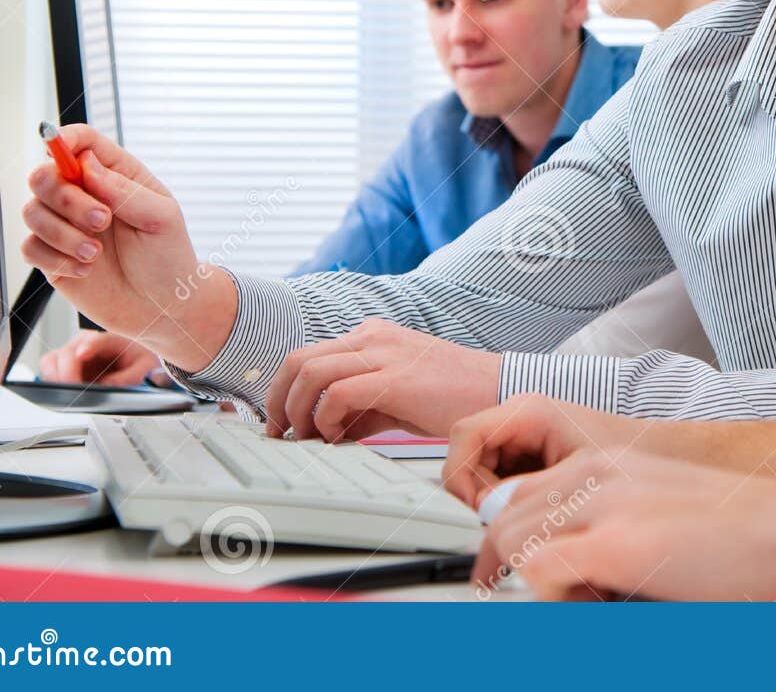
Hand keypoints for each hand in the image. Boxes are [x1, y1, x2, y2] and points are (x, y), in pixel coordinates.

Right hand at [20, 123, 236, 371]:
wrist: (162, 307)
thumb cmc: (168, 257)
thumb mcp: (160, 218)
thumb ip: (124, 190)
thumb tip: (86, 165)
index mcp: (116, 175)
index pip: (80, 141)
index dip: (64, 139)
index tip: (59, 151)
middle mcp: (85, 194)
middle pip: (45, 175)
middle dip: (67, 198)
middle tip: (101, 221)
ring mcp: (65, 224)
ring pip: (32, 211)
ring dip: (62, 233)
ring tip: (95, 254)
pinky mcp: (52, 255)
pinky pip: (29, 247)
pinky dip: (54, 258)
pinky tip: (85, 270)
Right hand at [39, 330, 161, 385]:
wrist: (135, 365)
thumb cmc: (138, 361)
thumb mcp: (145, 367)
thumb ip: (131, 376)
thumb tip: (108, 385)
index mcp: (107, 339)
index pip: (94, 340)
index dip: (87, 346)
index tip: (82, 354)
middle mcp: (84, 345)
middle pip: (65, 353)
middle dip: (67, 372)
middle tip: (75, 389)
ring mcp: (71, 357)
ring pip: (50, 362)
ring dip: (54, 378)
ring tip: (68, 393)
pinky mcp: (63, 370)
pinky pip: (48, 374)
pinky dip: (50, 384)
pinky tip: (63, 394)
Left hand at [262, 319, 501, 440]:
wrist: (498, 391)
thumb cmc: (454, 395)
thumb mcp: (397, 394)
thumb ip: (360, 405)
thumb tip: (325, 429)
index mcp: (371, 335)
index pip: (307, 355)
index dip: (283, 391)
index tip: (280, 423)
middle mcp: (373, 337)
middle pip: (298, 359)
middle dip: (277, 401)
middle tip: (279, 434)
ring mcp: (384, 354)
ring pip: (310, 373)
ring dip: (297, 411)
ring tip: (305, 439)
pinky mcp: (395, 379)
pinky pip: (338, 395)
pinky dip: (327, 421)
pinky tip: (340, 438)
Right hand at [443, 393, 641, 511]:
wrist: (657, 452)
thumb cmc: (625, 453)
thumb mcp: (575, 477)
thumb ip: (529, 492)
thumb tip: (491, 515)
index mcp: (528, 411)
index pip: (464, 435)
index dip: (462, 476)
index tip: (480, 509)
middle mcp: (520, 418)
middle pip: (468, 457)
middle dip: (480, 494)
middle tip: (506, 521)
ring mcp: (522, 436)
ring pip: (480, 473)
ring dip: (495, 501)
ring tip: (530, 516)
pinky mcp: (528, 455)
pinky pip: (498, 480)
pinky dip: (508, 501)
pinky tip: (537, 511)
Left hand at [474, 450, 775, 600]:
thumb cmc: (743, 529)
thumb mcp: (661, 506)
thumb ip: (615, 521)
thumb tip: (578, 569)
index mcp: (607, 462)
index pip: (522, 492)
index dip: (510, 537)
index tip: (510, 572)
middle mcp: (598, 474)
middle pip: (506, 514)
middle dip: (503, 562)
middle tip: (524, 598)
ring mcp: (605, 505)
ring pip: (514, 538)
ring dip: (525, 578)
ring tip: (568, 602)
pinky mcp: (619, 544)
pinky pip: (542, 569)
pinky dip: (546, 595)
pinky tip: (585, 604)